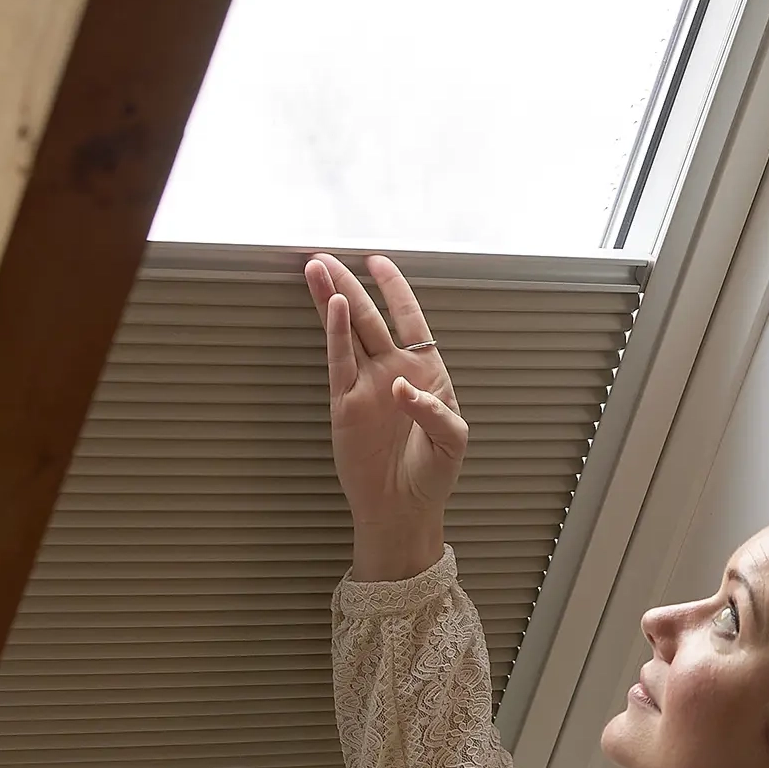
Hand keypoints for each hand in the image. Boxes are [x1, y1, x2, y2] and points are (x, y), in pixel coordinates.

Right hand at [304, 252, 468, 582]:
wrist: (403, 510)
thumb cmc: (432, 475)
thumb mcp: (452, 442)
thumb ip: (434, 410)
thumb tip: (402, 386)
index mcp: (425, 372)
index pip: (410, 319)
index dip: (396, 290)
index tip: (378, 262)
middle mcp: (392, 371)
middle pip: (371, 318)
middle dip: (351, 285)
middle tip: (327, 257)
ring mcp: (365, 385)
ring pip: (348, 332)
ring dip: (335, 300)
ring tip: (316, 268)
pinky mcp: (344, 404)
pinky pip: (339, 363)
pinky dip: (336, 336)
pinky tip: (333, 310)